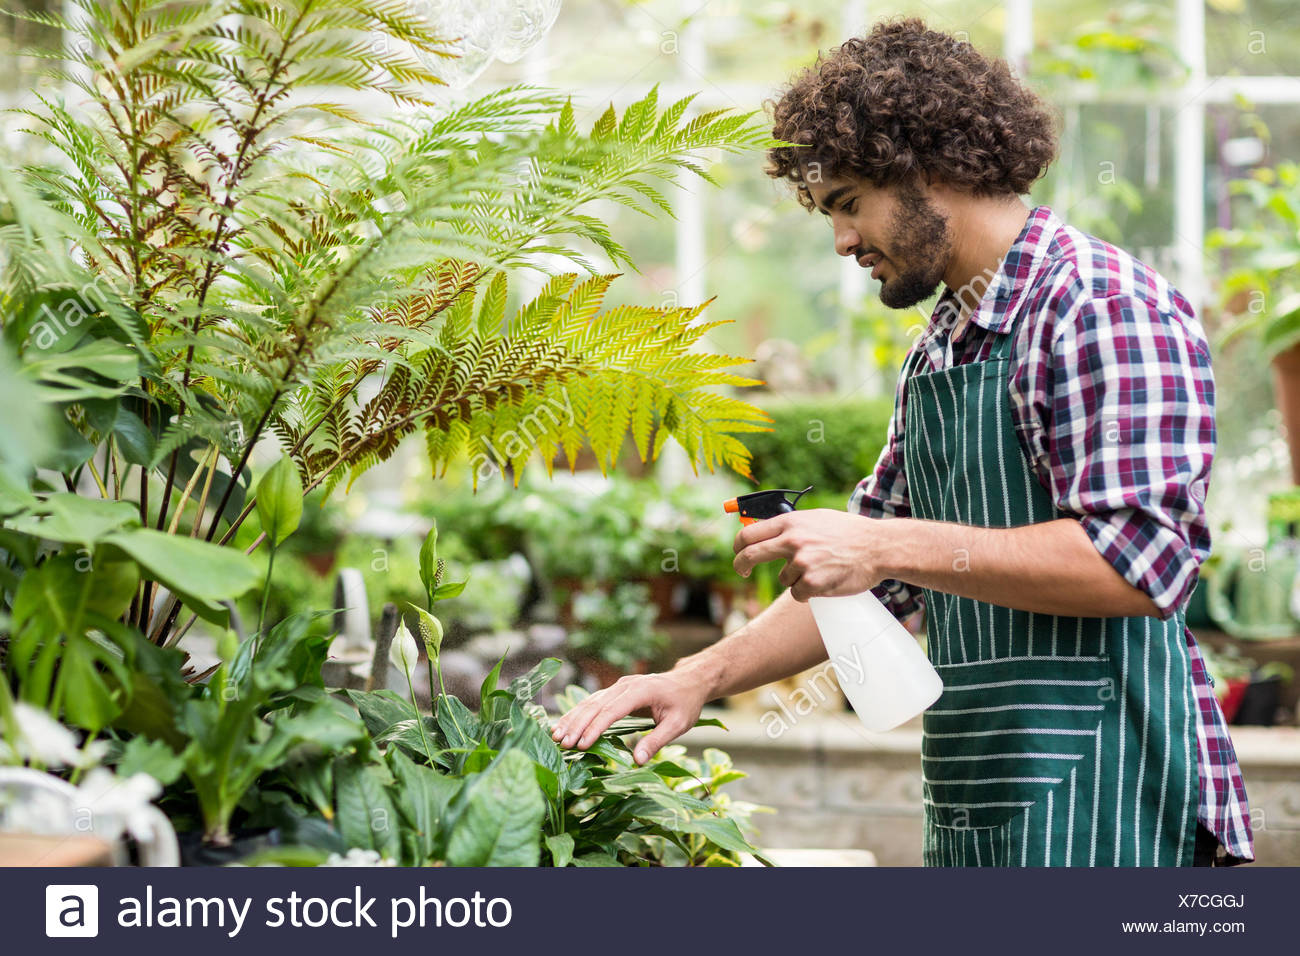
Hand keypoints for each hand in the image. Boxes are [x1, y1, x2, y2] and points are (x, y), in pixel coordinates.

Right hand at [549, 669, 709, 764]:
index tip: (582, 745)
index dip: (596, 727)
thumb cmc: (685, 704)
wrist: (688, 681)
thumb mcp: (678, 724)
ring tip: (555, 735)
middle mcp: (625, 685)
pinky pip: (593, 701)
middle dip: (577, 724)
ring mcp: (619, 685)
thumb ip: (657, 741)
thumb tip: (637, 762)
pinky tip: (565, 725)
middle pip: (596, 704)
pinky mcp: (615, 690)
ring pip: (590, 701)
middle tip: (561, 743)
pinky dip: (578, 713)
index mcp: (641, 690)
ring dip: (572, 717)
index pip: (613, 710)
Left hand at [732, 508, 888, 600]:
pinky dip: (808, 592)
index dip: (738, 546)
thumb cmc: (848, 532)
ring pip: (783, 578)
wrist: (877, 547)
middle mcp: (792, 540)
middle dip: (741, 566)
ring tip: (821, 568)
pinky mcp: (812, 583)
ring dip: (796, 578)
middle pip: (749, 556)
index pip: (749, 534)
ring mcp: (802, 562)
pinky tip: (826, 580)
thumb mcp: (816, 519)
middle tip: (742, 572)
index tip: (738, 553)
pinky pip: (798, 594)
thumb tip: (763, 533)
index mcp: (791, 522)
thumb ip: (790, 526)